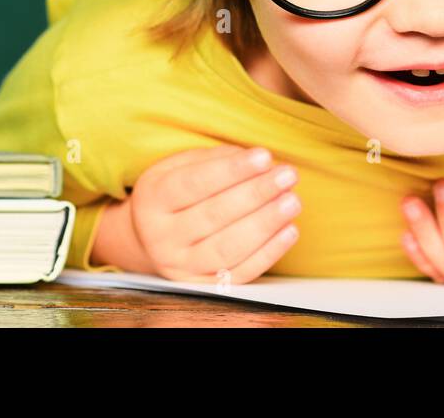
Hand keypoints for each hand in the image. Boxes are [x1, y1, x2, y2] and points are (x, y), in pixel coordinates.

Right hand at [127, 145, 301, 283]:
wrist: (151, 238)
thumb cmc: (177, 192)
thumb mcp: (181, 165)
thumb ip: (218, 159)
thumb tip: (263, 162)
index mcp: (153, 199)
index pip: (193, 184)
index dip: (231, 170)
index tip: (264, 156)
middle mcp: (161, 237)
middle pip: (213, 216)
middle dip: (256, 194)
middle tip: (287, 176)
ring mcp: (181, 267)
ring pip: (227, 249)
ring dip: (265, 224)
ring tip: (293, 201)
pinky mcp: (203, 286)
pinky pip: (240, 273)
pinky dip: (268, 254)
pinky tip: (289, 231)